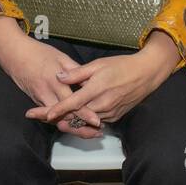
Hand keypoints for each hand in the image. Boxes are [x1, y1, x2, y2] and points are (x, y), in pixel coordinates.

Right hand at [0, 20, 104, 135]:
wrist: (14, 55)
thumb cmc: (38, 53)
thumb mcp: (61, 58)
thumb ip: (76, 71)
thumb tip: (90, 81)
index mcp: (55, 82)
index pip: (72, 103)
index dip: (85, 113)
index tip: (96, 121)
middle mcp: (47, 94)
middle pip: (65, 117)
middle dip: (80, 127)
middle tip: (96, 132)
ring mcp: (40, 100)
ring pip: (57, 120)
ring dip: (72, 127)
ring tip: (89, 133)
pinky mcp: (36, 102)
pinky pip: (50, 116)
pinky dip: (62, 121)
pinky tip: (74, 124)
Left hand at [27, 36, 177, 126]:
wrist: (146, 74)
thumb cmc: (122, 66)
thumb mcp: (98, 64)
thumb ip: (78, 73)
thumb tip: (59, 76)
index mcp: (97, 89)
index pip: (73, 102)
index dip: (58, 109)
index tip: (44, 114)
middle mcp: (103, 104)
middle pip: (76, 115)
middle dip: (57, 117)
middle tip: (39, 115)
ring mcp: (110, 112)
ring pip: (85, 120)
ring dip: (70, 120)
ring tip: (51, 117)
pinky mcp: (115, 117)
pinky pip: (96, 121)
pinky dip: (84, 120)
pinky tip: (74, 116)